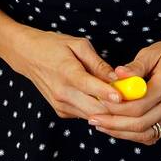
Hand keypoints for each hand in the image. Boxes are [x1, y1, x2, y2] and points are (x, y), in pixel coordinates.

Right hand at [3, 27, 124, 120]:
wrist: (26, 55)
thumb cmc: (53, 46)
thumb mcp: (78, 45)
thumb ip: (98, 63)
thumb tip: (118, 78)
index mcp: (67, 73)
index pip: (91, 88)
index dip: (109, 93)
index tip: (125, 95)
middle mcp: (62, 93)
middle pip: (96, 109)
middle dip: (116, 107)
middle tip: (133, 99)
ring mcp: (60, 104)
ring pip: (93, 115)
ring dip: (109, 110)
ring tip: (123, 99)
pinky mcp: (61, 111)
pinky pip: (85, 114)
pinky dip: (97, 110)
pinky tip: (103, 99)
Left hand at [88, 34, 160, 144]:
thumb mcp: (152, 52)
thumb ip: (135, 66)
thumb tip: (116, 74)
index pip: (138, 105)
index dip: (115, 107)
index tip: (97, 101)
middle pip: (140, 124)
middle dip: (113, 124)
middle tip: (92, 119)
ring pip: (146, 134)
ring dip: (121, 133)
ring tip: (100, 125)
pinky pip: (152, 135)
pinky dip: (133, 135)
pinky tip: (117, 128)